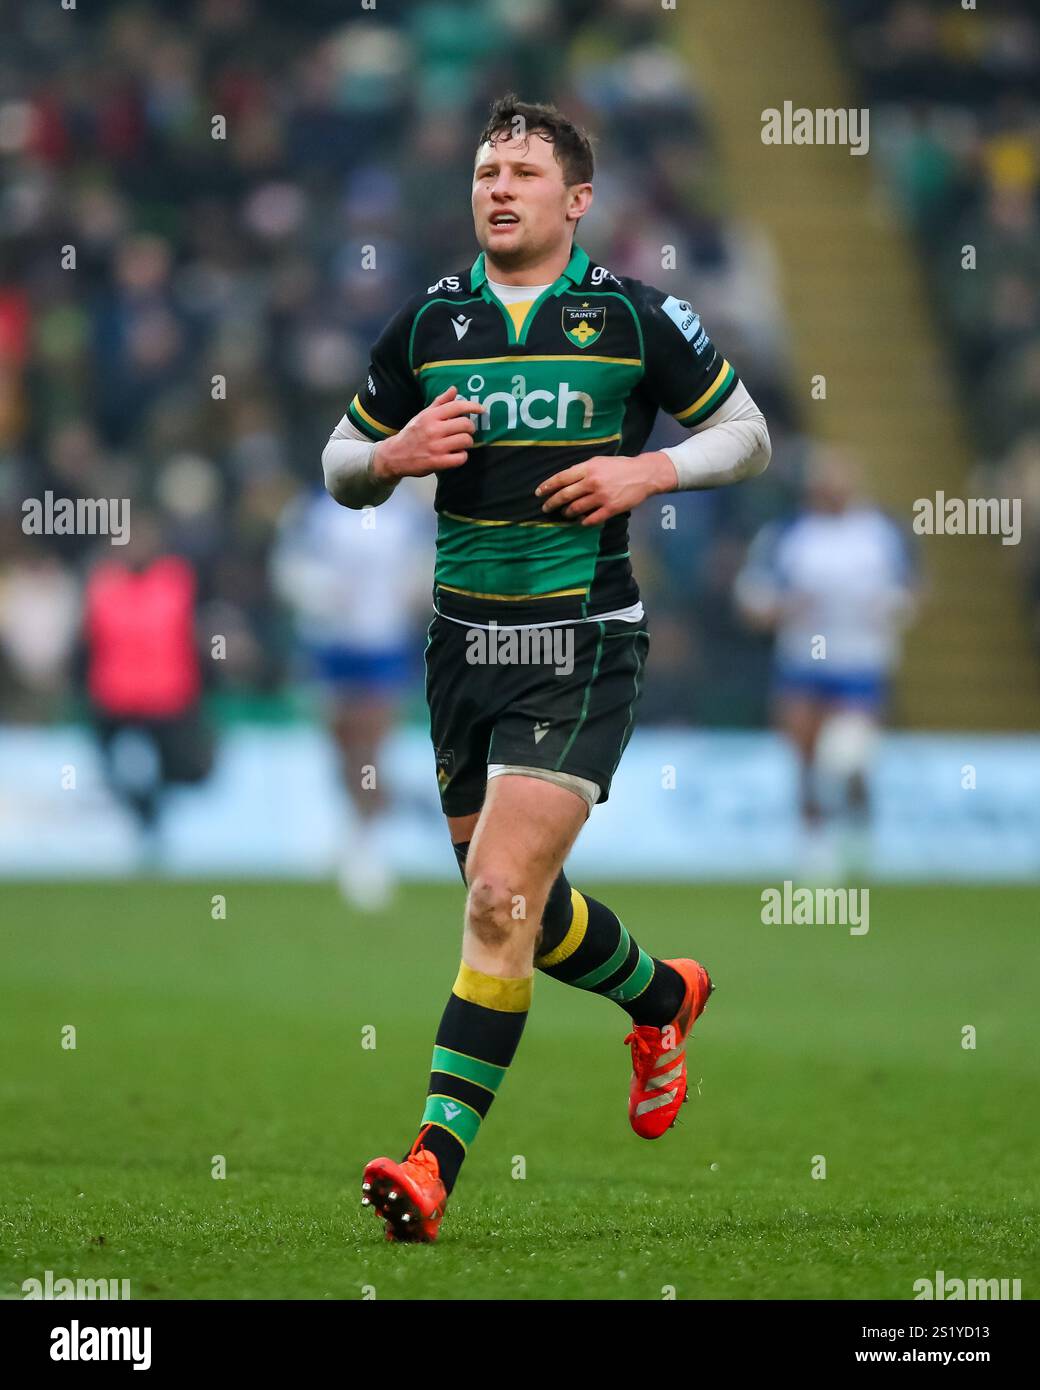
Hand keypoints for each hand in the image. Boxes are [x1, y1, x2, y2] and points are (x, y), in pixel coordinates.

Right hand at [372, 386, 484, 480]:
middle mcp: (433, 429)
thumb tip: (454, 389)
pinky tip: (456, 455)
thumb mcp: (423, 415)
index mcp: (431, 416)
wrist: (394, 455)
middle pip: (466, 425)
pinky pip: (461, 458)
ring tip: (460, 443)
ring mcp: (436, 447)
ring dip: (467, 443)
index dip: (473, 407)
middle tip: (465, 431)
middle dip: (470, 428)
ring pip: (466, 441)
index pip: (457, 406)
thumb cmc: (412, 434)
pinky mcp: (438, 462)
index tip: (481, 409)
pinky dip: (462, 456)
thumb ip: (440, 402)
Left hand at [535, 451, 677, 525]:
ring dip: (567, 513)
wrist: (644, 474)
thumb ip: (583, 470)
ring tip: (564, 514)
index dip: (548, 486)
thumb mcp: (600, 462)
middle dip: (552, 503)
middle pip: (565, 495)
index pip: (562, 478)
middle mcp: (592, 482)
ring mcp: (601, 497)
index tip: (538, 493)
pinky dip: (583, 521)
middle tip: (546, 508)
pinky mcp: (610, 509)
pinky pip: (591, 519)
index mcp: (588, 468)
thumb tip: (565, 480)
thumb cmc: (620, 466)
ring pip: (576, 508)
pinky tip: (580, 521)